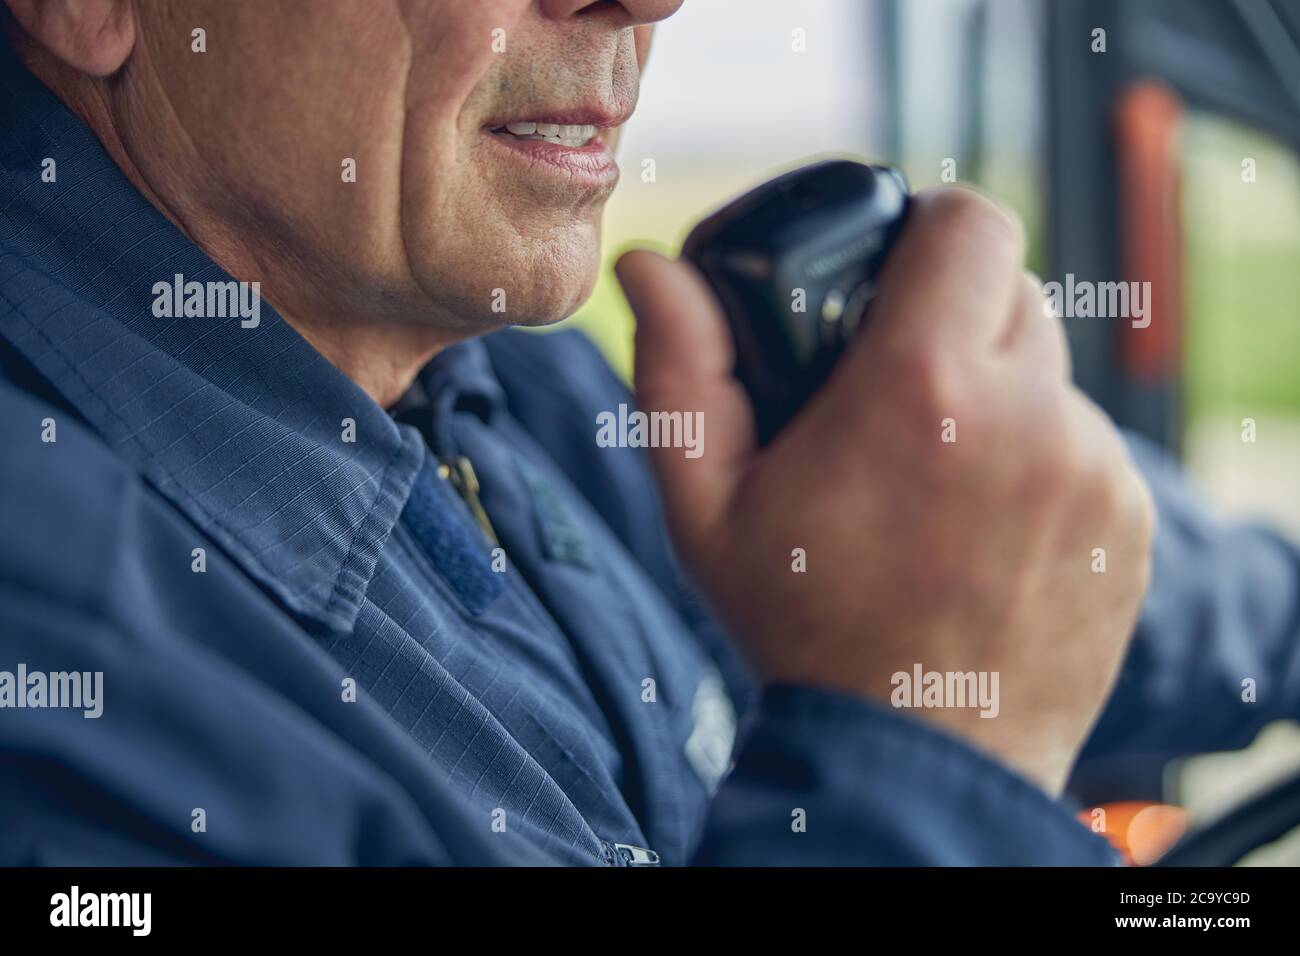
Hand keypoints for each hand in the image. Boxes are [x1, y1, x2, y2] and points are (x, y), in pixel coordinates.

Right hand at [616, 187, 1155, 795]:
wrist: (913, 758)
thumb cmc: (799, 629)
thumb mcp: (707, 505)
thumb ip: (678, 370)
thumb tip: (648, 263)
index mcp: (922, 389)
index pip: (972, 224)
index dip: (933, 227)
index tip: (900, 265)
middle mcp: (1030, 416)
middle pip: (1014, 291)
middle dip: (955, 316)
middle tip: (898, 385)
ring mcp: (1094, 470)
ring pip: (1051, 372)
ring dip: (999, 394)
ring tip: (937, 471)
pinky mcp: (1129, 520)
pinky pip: (1087, 444)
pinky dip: (1041, 459)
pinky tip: (986, 524)